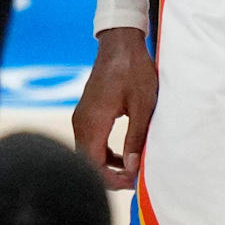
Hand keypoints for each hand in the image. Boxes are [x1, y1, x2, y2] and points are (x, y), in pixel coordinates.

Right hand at [75, 28, 156, 183]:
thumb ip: (136, 138)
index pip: (93, 165)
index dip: (112, 180)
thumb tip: (133, 169)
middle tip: (136, 180)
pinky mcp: (86, 114)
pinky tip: (124, 156)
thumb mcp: (143, 106)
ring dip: (108, 167)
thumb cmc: (133, 70)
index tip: (134, 181)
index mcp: (93, 122)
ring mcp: (82, 118)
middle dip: (110, 177)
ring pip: (88, 154)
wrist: (120, 43)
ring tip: (133, 171)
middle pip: (88, 162)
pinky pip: (91, 143)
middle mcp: (81, 122)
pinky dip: (105, 154)